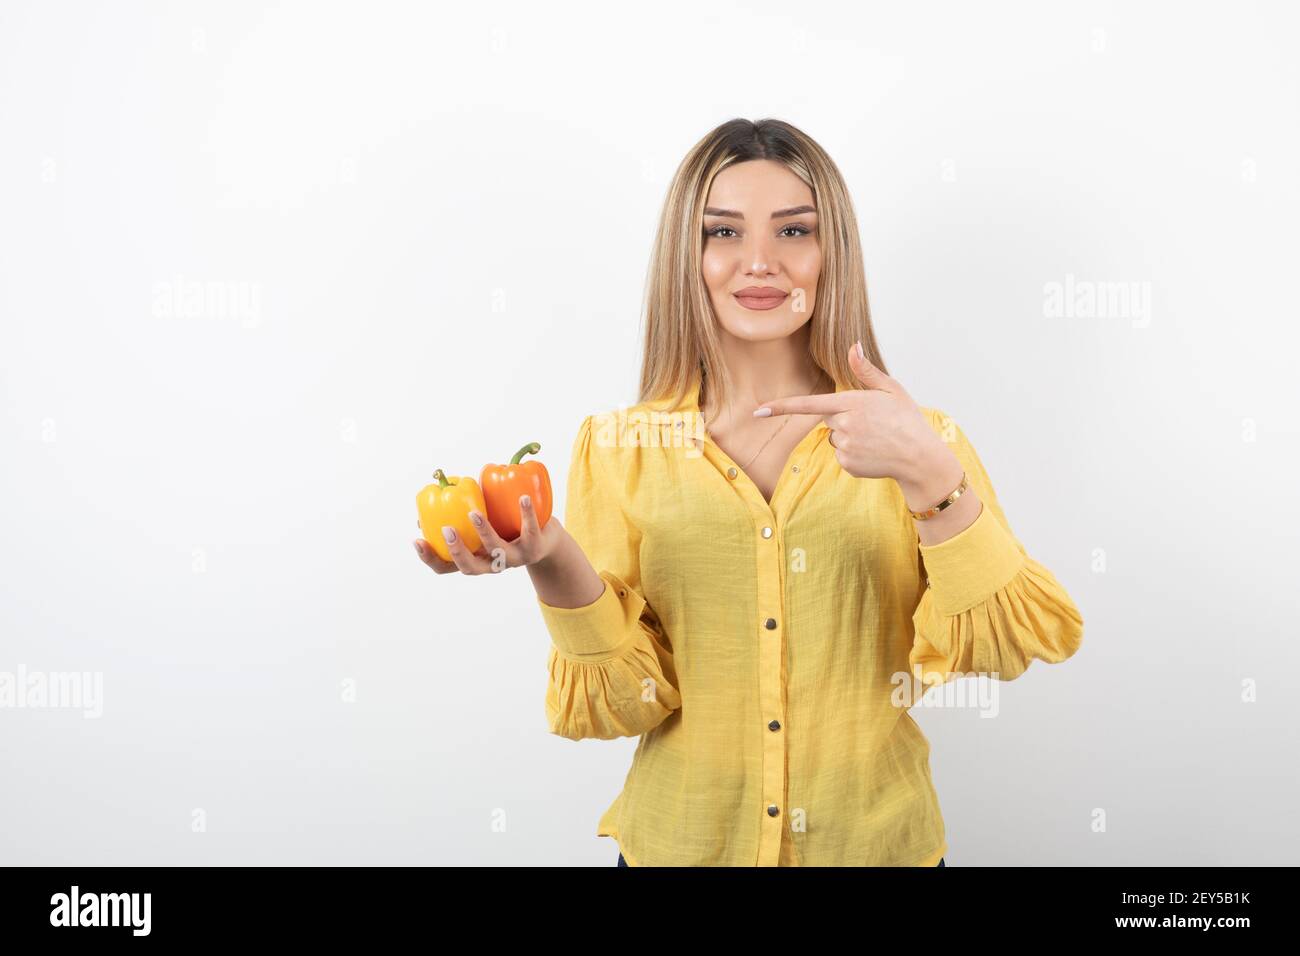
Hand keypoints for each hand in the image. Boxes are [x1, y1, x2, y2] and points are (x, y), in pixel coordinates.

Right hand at [413, 494, 564, 574]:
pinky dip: (526, 513)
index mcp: (476, 559)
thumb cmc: (504, 527)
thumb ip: (455, 519)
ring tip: (474, 513)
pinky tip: (523, 497)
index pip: (447, 567)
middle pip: (470, 567)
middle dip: (457, 551)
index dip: (430, 558)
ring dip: (484, 532)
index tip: (417, 540)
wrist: (545, 538)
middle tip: (447, 530)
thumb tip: (422, 515)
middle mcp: (493, 564)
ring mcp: (514, 558)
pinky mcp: (535, 547)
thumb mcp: (479, 524)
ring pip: (498, 551)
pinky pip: (530, 530)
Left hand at [753, 341, 953, 486]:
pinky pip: (841, 455)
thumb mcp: (891, 390)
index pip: (809, 404)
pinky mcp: (846, 464)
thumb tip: (852, 346)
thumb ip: (866, 370)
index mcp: (851, 403)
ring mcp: (844, 447)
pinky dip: (854, 454)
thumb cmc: (907, 420)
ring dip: (850, 437)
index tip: (759, 410)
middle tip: (873, 423)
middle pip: (828, 419)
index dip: (782, 407)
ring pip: (835, 438)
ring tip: (876, 438)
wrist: (920, 458)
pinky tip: (874, 453)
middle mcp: (844, 426)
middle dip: (845, 418)